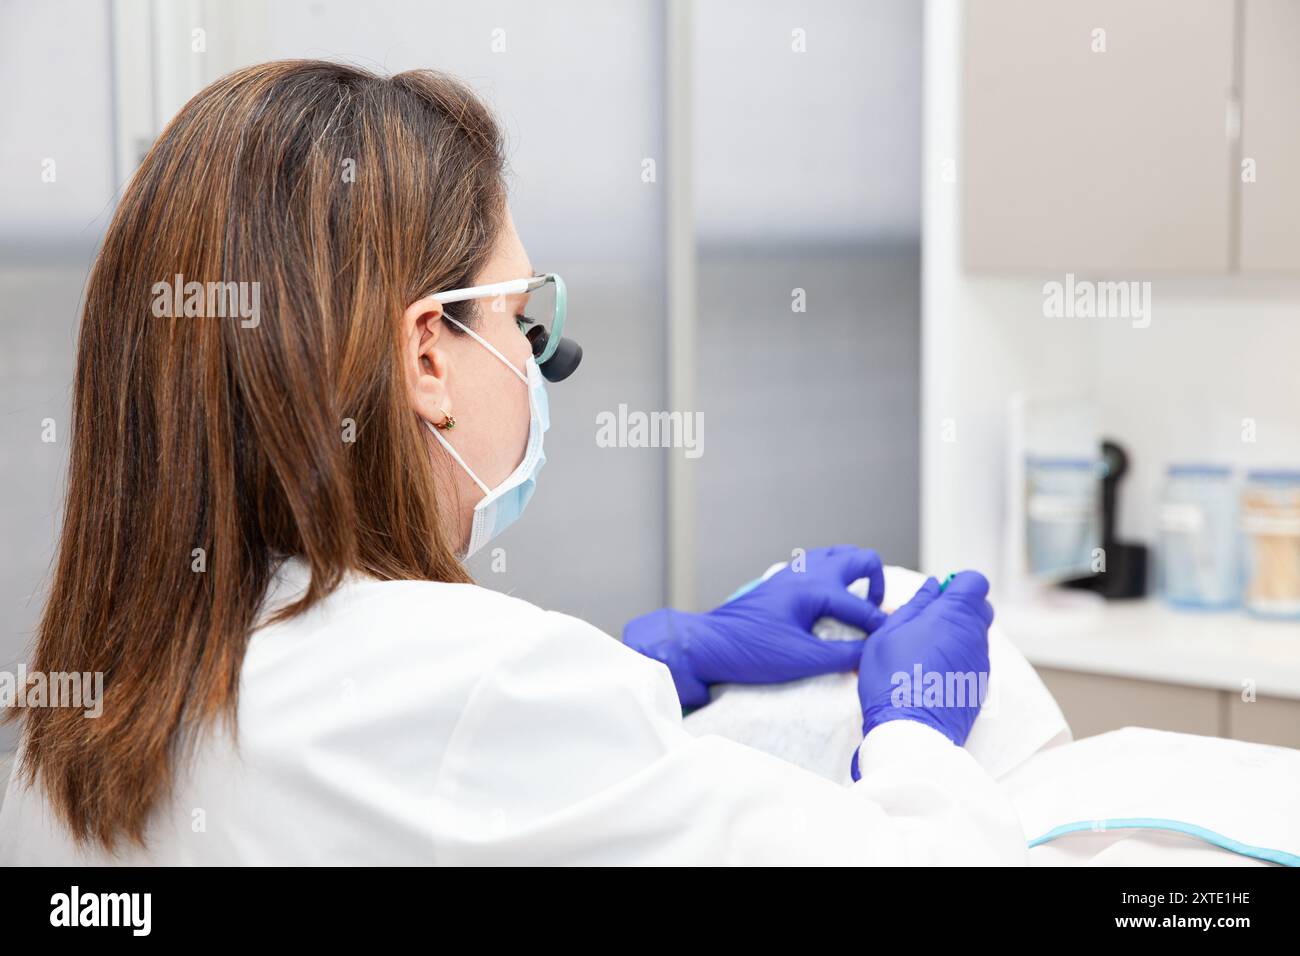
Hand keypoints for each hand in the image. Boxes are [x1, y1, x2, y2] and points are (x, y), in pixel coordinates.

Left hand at [622, 546, 887, 708]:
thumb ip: (844, 656)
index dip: (883, 627)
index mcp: (814, 588)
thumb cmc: (749, 651)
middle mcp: (807, 571)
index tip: (896, 644)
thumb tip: (874, 655)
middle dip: (878, 582)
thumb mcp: (802, 660)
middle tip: (875, 614)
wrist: (705, 645)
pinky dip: (837, 578)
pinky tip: (831, 606)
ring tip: (858, 608)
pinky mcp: (783, 581)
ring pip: (840, 556)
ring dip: (857, 575)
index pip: (863, 605)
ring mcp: (793, 572)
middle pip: (861, 558)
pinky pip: (821, 565)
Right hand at [855, 571, 992, 748]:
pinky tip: (933, 672)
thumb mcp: (887, 634)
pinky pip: (975, 658)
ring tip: (925, 651)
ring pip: (977, 634)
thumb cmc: (891, 680)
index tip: (937, 596)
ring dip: (957, 634)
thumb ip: (914, 605)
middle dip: (959, 607)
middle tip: (927, 622)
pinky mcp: (981, 683)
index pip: (975, 582)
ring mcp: (981, 660)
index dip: (957, 584)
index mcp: (952, 615)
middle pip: (980, 607)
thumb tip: (932, 588)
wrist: (910, 730)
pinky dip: (959, 657)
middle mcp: (974, 635)